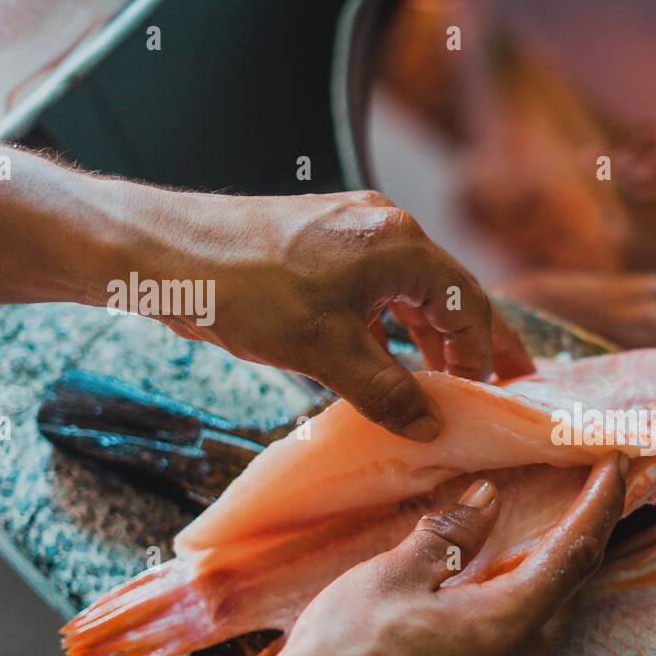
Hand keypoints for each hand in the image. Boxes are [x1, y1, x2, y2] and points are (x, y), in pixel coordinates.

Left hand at [127, 189, 534, 439]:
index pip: (468, 303)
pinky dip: (392, 324)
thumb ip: (387, 391)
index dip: (486, 353)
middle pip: (447, 291)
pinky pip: (378, 287)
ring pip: (411, 290)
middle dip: (470, 342)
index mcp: (400, 246)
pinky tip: (387, 356)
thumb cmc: (247, 291)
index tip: (491, 394)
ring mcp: (352, 230)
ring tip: (442, 379)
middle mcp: (385, 228)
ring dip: (430, 335)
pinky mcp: (322, 242)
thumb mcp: (326, 352)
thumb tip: (430, 427)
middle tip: (493, 384)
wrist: (163, 251)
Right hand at [241, 452, 627, 655]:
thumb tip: (488, 499)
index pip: (575, 555)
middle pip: (569, 588)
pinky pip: (520, 640)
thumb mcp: (391, 578)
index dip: (601, 505)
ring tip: (536, 522)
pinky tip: (492, 577)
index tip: (616, 463)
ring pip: (545, 616)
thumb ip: (449, 537)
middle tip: (577, 486)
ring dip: (545, 569)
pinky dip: (520, 599)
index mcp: (506, 629)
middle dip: (578, 535)